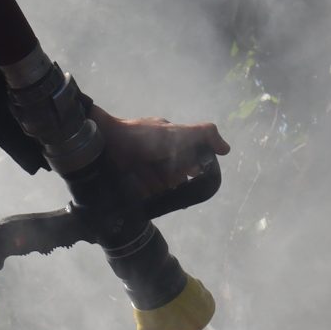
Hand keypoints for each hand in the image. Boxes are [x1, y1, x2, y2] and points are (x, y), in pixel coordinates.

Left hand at [90, 105, 229, 194]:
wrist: (103, 142)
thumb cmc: (142, 137)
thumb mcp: (176, 132)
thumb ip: (202, 134)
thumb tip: (226, 149)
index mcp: (170, 145)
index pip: (187, 166)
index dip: (187, 173)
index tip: (182, 178)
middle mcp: (158, 159)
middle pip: (173, 181)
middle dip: (169, 184)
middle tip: (160, 181)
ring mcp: (143, 172)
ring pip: (158, 190)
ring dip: (155, 191)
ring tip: (144, 183)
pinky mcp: (130, 184)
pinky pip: (142, 197)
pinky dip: (142, 197)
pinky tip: (136, 192)